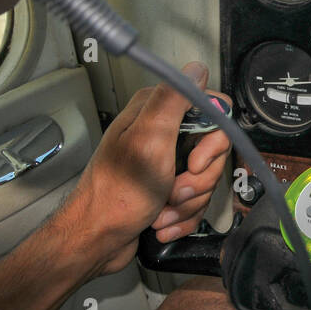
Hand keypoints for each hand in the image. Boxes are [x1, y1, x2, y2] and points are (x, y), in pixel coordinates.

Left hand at [60, 62, 231, 274]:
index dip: (213, 142)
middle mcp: (161, 134)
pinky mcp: (167, 187)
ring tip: (163, 209)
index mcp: (156, 114)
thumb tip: (196, 68)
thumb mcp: (148, 140)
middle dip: (198, 180)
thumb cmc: (116, 195)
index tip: (196, 161)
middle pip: (213, 151)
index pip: (212, 112)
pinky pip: (196, 200)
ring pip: (206, 179)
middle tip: (174, 189)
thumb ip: (173, 100)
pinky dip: (183, 216)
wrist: (97, 241)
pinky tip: (162, 220)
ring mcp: (166, 162)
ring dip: (188, 202)